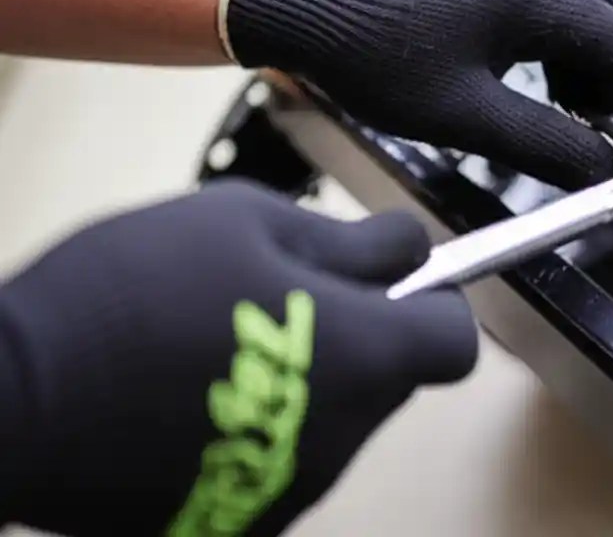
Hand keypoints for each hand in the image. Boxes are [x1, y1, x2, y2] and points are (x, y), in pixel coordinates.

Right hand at [0, 179, 475, 536]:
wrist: (11, 400)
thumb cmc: (131, 292)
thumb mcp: (243, 222)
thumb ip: (347, 240)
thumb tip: (409, 250)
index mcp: (363, 358)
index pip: (452, 343)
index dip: (430, 305)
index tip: (387, 284)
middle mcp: (344, 438)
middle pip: (388, 382)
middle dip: (354, 337)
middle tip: (271, 301)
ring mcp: (291, 493)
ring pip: (330, 422)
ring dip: (300, 385)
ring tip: (209, 350)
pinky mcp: (238, 527)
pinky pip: (274, 467)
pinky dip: (251, 435)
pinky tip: (183, 405)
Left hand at [223, 0, 612, 189]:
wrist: (307, 6)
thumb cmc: (378, 56)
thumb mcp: (467, 117)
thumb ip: (544, 144)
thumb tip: (597, 168)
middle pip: (606, 28)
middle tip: (607, 138)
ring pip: (573, 21)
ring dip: (582, 72)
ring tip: (570, 123)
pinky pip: (539, 15)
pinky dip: (552, 56)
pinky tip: (532, 92)